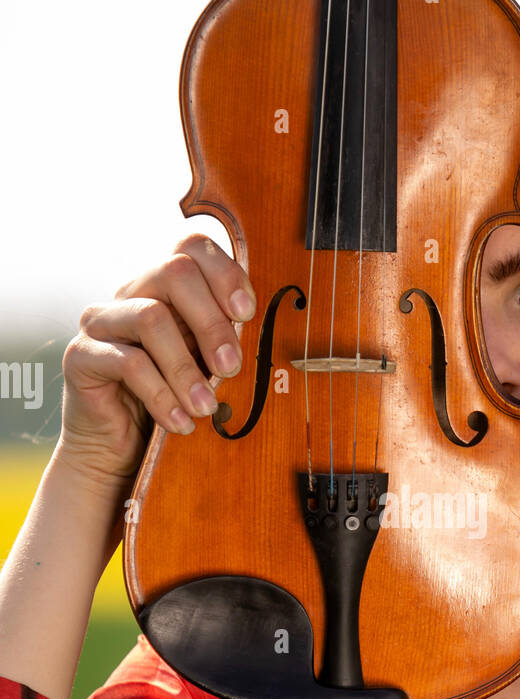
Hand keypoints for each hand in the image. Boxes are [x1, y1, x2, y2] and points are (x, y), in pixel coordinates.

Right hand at [59, 234, 254, 485]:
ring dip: (186, 368)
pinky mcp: (81, 355)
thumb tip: (260, 331)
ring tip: (206, 407)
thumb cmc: (173, 402)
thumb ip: (224, 340)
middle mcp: (131, 294)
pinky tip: (181, 423)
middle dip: (212, 322)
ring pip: (151, 318)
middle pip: (174, 272)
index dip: (224, 272)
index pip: (191, 247)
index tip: (247, 313)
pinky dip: (162, 396)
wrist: (120, 451)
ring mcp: (101, 321)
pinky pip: (128, 363)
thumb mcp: (205, 367)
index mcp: (165, 288)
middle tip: (231, 368)